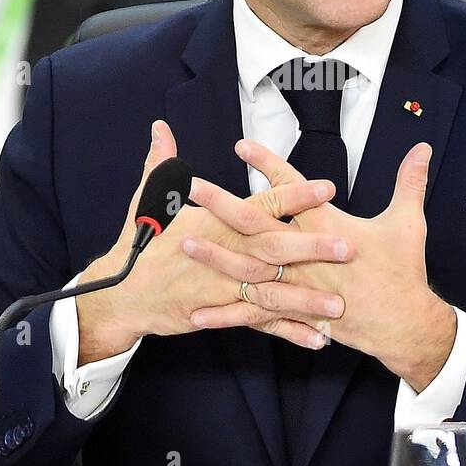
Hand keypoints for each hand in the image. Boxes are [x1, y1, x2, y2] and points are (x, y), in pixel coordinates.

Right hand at [74, 120, 352, 364]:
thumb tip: (160, 126)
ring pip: (270, 293)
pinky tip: (319, 338)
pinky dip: (289, 332)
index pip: (258, 207)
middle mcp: (221, 257)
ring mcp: (223, 289)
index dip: (291, 197)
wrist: (120, 296)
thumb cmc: (139, 244)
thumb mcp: (147, 200)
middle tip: (346, 246)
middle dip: (309, 249)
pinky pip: (260, 322)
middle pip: (271, 250)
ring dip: (305, 300)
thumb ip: (162, 162)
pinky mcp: (222, 313)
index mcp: (211, 225)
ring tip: (340, 305)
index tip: (325, 188)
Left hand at [185, 139, 456, 390]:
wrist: (405, 325)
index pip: (292, 189)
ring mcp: (298, 287)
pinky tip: (195, 312)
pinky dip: (227, 314)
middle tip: (192, 186)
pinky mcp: (295, 313)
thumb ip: (410, 182)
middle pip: (257, 226)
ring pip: (248, 270)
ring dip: (215, 256)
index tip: (241, 145)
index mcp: (329, 227)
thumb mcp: (409, 223)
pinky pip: (255, 315)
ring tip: (183, 239)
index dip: (268, 164)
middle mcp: (307, 255)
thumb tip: (422, 148)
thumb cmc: (405, 272)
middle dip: (222, 204)